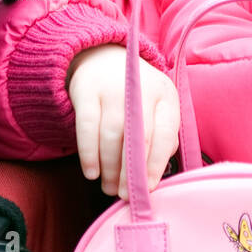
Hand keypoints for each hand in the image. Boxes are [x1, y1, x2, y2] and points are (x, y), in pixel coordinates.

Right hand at [66, 44, 179, 198]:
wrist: (103, 57)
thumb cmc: (136, 94)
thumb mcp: (157, 107)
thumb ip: (163, 137)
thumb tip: (156, 173)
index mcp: (164, 95)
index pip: (164, 133)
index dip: (156, 164)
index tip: (148, 189)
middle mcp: (140, 88)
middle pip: (137, 136)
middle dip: (130, 171)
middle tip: (125, 195)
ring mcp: (111, 88)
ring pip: (111, 134)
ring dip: (109, 167)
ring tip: (108, 188)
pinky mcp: (86, 90)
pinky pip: (86, 127)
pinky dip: (88, 152)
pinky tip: (91, 172)